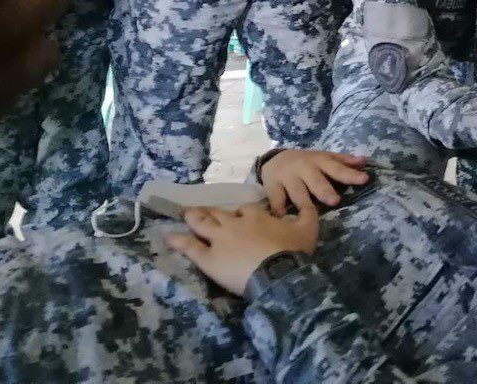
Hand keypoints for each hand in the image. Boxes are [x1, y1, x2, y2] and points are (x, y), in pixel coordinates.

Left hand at [165, 201, 318, 297]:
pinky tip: (167, 237)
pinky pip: (189, 246)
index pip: (246, 210)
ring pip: (201, 224)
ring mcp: (219, 239)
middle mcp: (235, 223)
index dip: (242, 213)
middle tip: (202, 211)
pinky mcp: (208, 258)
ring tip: (184, 214)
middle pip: (219, 213)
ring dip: (193, 217)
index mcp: (257, 216)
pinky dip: (177, 241)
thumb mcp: (309, 228)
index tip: (241, 218)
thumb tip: (309, 202)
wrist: (278, 273)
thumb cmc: (293, 251)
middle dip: (211, 211)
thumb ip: (307, 212)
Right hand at [260, 149, 367, 215]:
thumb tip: (365, 161)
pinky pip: (276, 200)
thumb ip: (344, 161)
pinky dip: (278, 209)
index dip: (350, 174)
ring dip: (303, 203)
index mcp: (320, 161)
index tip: (364, 179)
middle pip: (316, 181)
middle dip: (325, 190)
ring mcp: (288, 177)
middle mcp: (304, 168)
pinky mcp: (272, 186)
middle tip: (335, 201)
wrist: (275, 159)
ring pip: (297, 192)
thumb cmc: (307, 162)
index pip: (337, 168)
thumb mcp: (324, 158)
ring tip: (310, 214)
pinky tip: (281, 218)